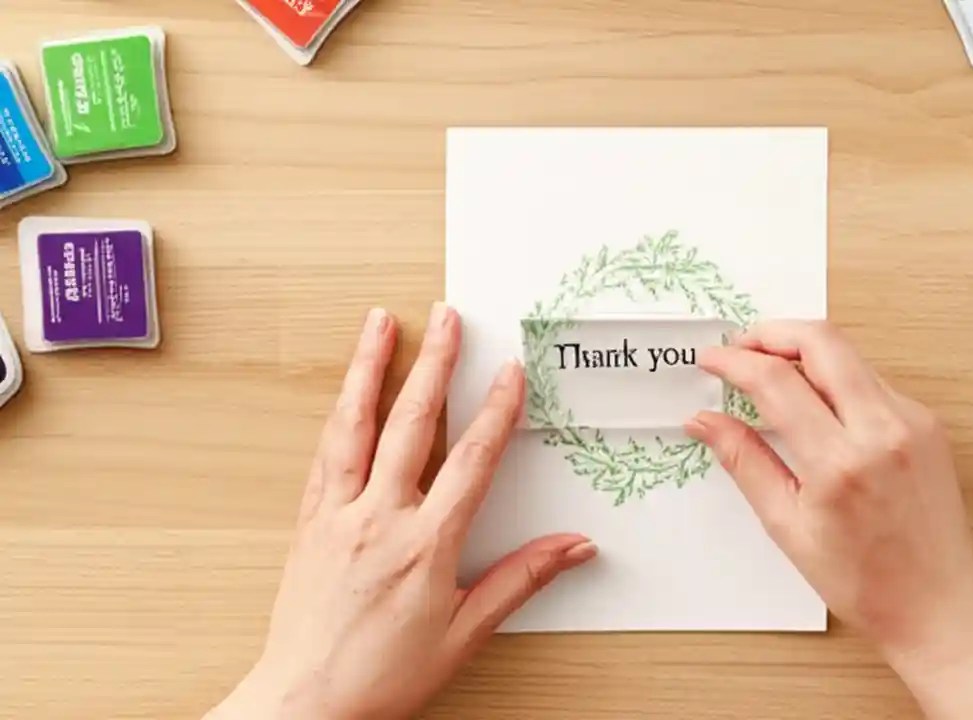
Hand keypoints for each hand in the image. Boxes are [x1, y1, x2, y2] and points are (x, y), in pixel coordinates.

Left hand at [207, 305, 595, 719]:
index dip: (495, 412)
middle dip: (434, 363)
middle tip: (448, 317)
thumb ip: (519, 581)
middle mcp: (377, 519)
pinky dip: (339, 415)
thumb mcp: (464, 634)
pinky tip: (346, 393)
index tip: (509, 373)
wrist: (304, 704)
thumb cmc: (382, 677)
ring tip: (380, 324)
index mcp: (424, 546)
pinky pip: (325, 455)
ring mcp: (336, 515)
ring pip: (354, 426)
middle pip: (411, 424)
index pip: (470, 461)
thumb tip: (573, 548)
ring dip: (369, 368)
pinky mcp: (308, 522)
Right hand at [688, 320, 972, 655]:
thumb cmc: (861, 580)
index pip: (777, 382)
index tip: (711, 359)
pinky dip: (836, 378)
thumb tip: (702, 420)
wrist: (935, 604)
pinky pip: (872, 380)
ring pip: (849, 355)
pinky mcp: (927, 422)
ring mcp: (912, 421)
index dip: (735, 361)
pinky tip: (815, 401)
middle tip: (740, 347)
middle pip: (821, 341)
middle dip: (772, 333)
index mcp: (839, 463)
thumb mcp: (787, 526)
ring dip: (805, 351)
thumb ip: (744, 462)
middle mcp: (882, 431)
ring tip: (770, 371)